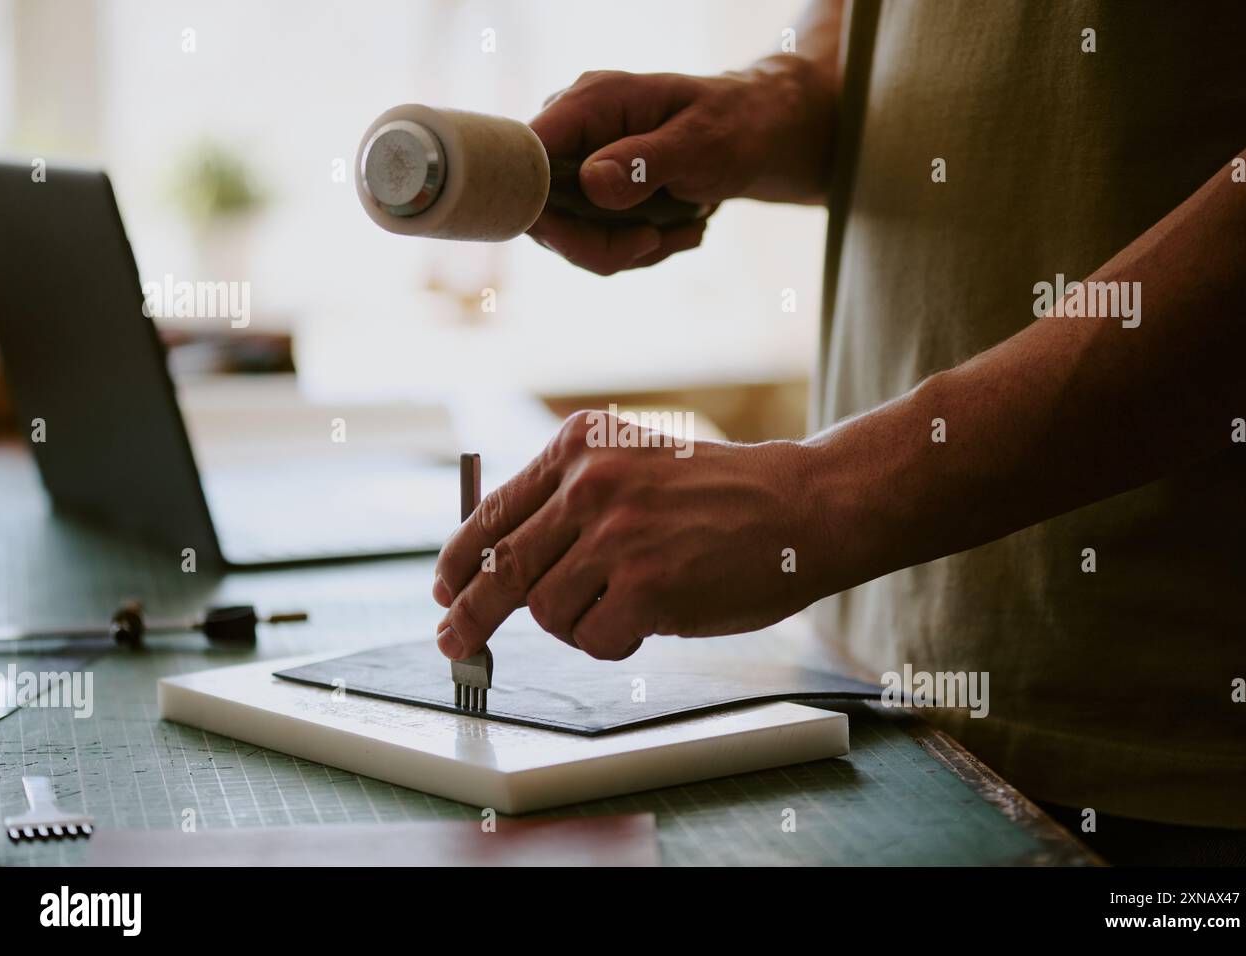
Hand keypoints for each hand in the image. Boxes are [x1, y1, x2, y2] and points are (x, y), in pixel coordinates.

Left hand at [432, 411, 829, 660]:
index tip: (445, 588)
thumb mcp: (632, 467)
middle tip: (456, 642)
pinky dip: (612, 641)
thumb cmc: (718, 496)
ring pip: (545, 610)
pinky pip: (593, 639)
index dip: (458, 560)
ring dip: (574, 623)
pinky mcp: (647, 587)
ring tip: (621, 607)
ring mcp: (617, 536)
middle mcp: (590, 485)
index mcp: (580, 447)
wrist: (800, 506)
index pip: (493, 511)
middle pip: (500, 568)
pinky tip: (647, 619)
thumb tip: (494, 564)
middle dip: (472, 614)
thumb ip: (569, 502)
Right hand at [527, 58, 835, 274]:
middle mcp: (576, 132)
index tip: (591, 240)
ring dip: (631, 250)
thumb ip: (644, 163)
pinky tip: (681, 229)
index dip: (542, 209)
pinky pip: (597, 240)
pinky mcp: (597, 192)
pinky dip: (641, 248)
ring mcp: (583, 164)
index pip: (526, 158)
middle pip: (544, 210)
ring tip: (686, 229)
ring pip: (572, 236)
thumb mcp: (701, 145)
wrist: (765, 133)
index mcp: (590, 103)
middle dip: (600, 244)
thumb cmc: (738, 126)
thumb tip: (591, 183)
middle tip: (656, 241)